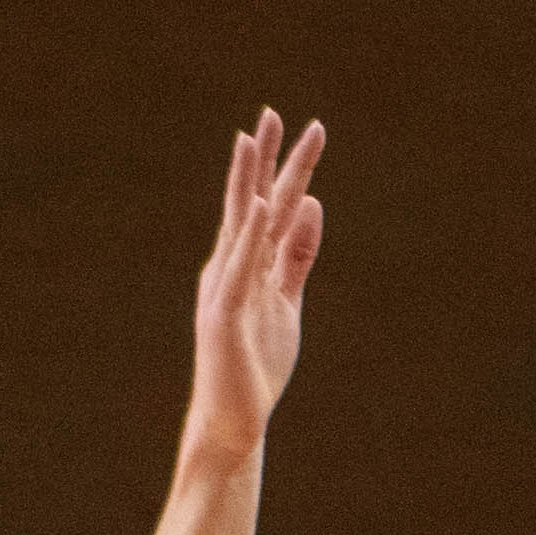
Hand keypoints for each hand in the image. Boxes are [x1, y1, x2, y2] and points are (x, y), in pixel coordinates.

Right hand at [187, 110, 325, 465]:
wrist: (232, 422)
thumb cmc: (255, 366)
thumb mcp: (287, 303)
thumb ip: (297, 258)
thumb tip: (311, 206)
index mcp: (248, 265)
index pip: (267, 207)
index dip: (280, 168)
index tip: (293, 129)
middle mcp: (231, 268)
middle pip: (250, 203)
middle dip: (263, 160)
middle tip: (272, 112)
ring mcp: (225, 289)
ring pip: (239, 226)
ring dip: (247, 182)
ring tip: (254, 140)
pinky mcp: (223, 316)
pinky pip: (239, 269)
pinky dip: (247, 236)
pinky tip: (256, 205)